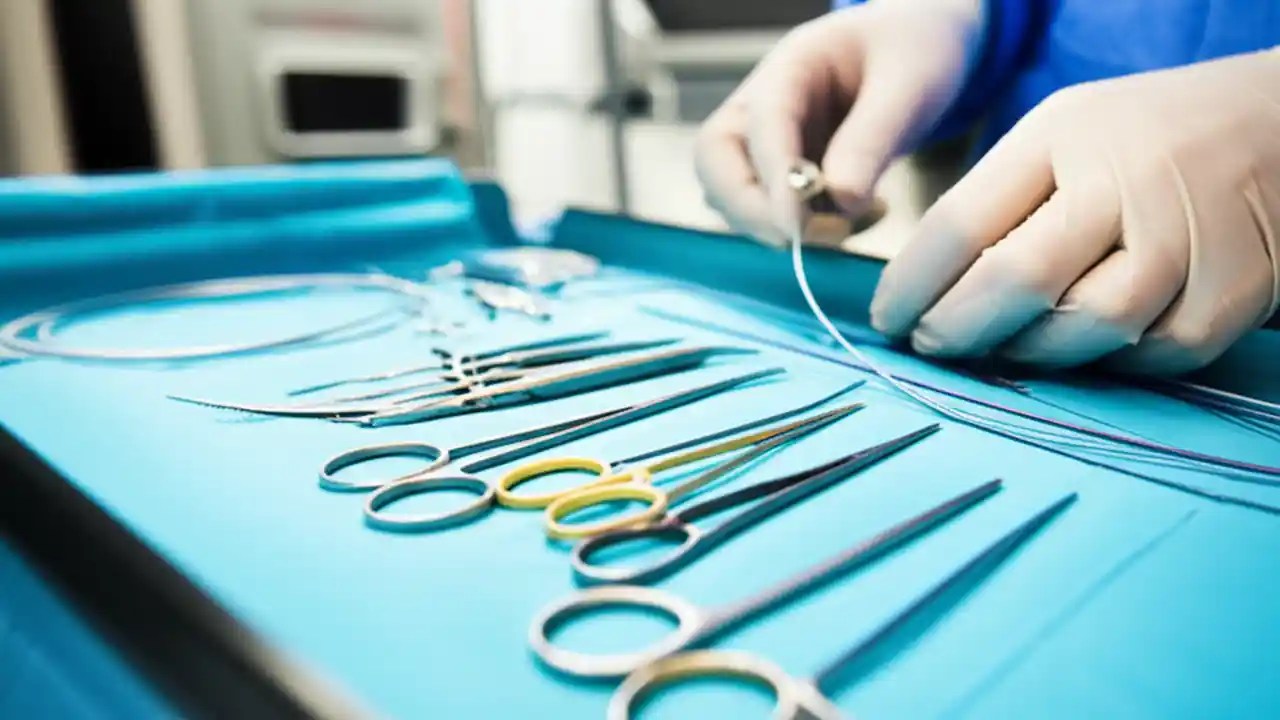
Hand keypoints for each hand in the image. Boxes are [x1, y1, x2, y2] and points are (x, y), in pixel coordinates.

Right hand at [694, 0, 984, 246]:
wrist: (922, 50)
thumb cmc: (916, 52)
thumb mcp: (910, 85)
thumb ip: (873, 140)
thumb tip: (841, 205)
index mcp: (790, 68)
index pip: (760, 126)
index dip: (772, 180)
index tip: (795, 228)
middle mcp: (761, 108)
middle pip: (717, 168)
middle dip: (754, 213)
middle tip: (817, 235)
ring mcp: (768, 145)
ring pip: (739, 200)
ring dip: (791, 227)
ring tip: (870, 211)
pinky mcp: (785, 177)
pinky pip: (779, 216)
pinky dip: (818, 230)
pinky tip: (872, 211)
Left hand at [872, 50, 1279, 374]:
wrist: (1277, 127)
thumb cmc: (1141, 140)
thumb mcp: (1056, 138)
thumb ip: (992, 204)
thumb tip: (920, 291)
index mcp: (1065, 137)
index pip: (963, 225)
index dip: (911, 285)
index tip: (886, 316)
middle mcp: (1127, 185)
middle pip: (1017, 281)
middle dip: (955, 328)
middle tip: (930, 342)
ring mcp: (1185, 244)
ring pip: (1080, 329)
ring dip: (1023, 352)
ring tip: (996, 346)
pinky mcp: (1229, 298)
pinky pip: (1143, 358)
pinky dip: (1099, 362)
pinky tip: (1074, 345)